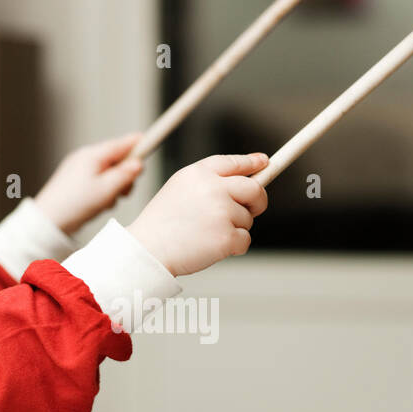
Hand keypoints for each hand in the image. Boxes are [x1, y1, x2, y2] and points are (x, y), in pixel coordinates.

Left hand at [33, 133, 144, 234]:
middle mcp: (85, 158)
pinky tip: (97, 205)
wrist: (49, 221)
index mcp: (92, 155)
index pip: (121, 144)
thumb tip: (138, 164)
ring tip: (106, 202)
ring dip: (114, 187)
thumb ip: (125, 175)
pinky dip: (104, 192)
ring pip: (109, 172)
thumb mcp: (106, 190)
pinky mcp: (77, 181)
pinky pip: (99, 181)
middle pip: (117, 159)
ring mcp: (80, 169)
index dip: (138, 144)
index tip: (151, 141)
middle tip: (124, 192)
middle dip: (125, 175)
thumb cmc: (74, 205)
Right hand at [127, 153, 269, 276]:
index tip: (264, 163)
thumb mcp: (179, 188)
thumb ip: (209, 181)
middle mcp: (213, 188)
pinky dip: (234, 247)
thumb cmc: (161, 223)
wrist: (148, 249)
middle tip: (253, 209)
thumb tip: (244, 181)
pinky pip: (245, 240)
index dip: (252, 163)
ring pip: (247, 219)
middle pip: (254, 189)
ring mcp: (222, 211)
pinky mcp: (227, 236)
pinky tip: (212, 247)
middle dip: (258, 200)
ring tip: (207, 234)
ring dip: (235, 228)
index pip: (233, 163)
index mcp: (199, 173)